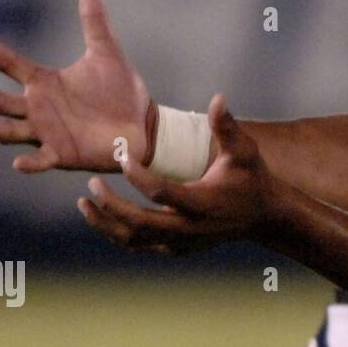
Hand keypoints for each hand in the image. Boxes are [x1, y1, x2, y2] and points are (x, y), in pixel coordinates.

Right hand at [0, 0, 151, 172]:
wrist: (142, 125)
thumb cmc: (122, 91)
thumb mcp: (106, 52)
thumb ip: (95, 21)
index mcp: (45, 83)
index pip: (11, 64)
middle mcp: (39, 108)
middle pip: (0, 101)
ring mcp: (47, 133)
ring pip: (9, 131)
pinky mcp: (62, 154)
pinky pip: (41, 160)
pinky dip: (30, 163)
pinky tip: (17, 163)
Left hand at [78, 94, 274, 252]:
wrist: (263, 216)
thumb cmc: (251, 178)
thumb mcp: (244, 151)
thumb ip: (227, 126)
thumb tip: (218, 97)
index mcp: (203, 203)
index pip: (161, 193)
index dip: (138, 175)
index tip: (122, 155)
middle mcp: (190, 228)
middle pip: (139, 223)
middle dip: (111, 205)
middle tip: (92, 183)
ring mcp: (181, 243)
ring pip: (134, 240)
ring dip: (106, 223)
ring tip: (85, 203)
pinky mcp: (176, 249)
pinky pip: (140, 244)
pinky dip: (118, 232)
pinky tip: (102, 215)